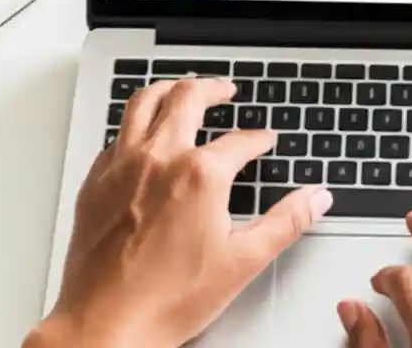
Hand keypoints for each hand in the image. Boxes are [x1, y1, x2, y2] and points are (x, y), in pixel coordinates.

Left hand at [25, 79, 333, 347]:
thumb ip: (286, 222)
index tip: (264, 140)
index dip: (259, 139)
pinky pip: (116, 135)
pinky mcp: (95, 182)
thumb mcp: (243, 261)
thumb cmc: (166, 299)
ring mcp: (122, 166)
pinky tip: (141, 135)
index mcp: (200, 174)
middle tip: (224, 89)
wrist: (107, 324)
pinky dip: (134, 125)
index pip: (240, 140)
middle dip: (212, 88)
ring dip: (168, 90)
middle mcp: (158, 159)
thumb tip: (316, 199)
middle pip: (186, 99)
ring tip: (182, 89)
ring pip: (143, 103)